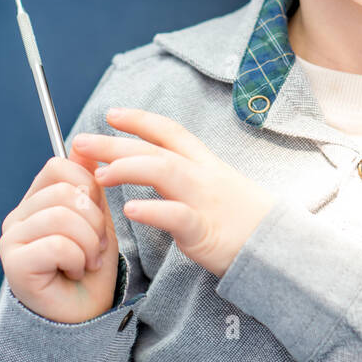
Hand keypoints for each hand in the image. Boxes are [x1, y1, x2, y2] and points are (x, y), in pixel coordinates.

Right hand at [0, 152, 120, 323]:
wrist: (85, 313)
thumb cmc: (90, 267)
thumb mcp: (97, 218)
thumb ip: (89, 184)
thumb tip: (84, 145)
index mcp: (36, 200)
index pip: (59, 166)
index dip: (89, 186)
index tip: (98, 214)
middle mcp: (18, 216)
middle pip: (65, 192)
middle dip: (94, 220)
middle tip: (95, 246)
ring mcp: (11, 239)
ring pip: (62, 216)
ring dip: (88, 242)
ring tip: (87, 260)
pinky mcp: (13, 263)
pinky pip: (57, 245)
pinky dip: (77, 259)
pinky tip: (74, 271)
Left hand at [72, 107, 277, 279]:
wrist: (280, 247)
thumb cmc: (245, 220)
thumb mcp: (218, 187)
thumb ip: (188, 176)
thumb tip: (155, 168)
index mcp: (205, 163)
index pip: (170, 131)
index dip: (139, 120)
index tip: (111, 114)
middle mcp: (203, 175)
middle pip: (156, 149)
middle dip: (116, 142)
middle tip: (81, 141)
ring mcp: (204, 201)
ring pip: (164, 172)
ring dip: (128, 168)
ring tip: (99, 173)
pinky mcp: (205, 231)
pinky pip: (177, 217)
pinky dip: (153, 211)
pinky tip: (129, 211)